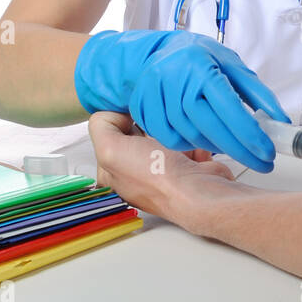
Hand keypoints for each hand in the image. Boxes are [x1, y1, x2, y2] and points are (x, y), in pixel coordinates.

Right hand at [75, 29, 289, 172]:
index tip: (267, 152)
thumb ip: (257, 93)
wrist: (157, 52)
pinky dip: (190, 144)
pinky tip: (204, 138)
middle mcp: (174, 79)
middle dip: (239, 149)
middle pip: (209, 125)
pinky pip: (169, 139)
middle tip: (261, 162)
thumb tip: (280, 120)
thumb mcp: (231, 65)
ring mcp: (154, 95)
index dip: (249, 133)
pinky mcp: (142, 109)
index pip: (228, 106)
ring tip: (234, 146)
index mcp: (200, 65)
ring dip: (216, 146)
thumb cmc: (199, 58)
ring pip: (189, 136)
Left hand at [88, 111, 237, 225]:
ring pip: (161, 132)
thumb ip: (102, 125)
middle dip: (148, 122)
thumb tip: (118, 110)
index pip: (108, 130)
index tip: (134, 117)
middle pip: (136, 129)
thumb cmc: (157, 177)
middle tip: (156, 126)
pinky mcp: (186, 166)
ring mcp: (161, 170)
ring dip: (170, 128)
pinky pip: (185, 140)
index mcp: (111, 171)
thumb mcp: (111, 149)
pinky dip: (188, 137)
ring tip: (175, 135)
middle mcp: (134, 172)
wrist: (200, 191)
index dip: (121, 118)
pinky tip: (189, 144)